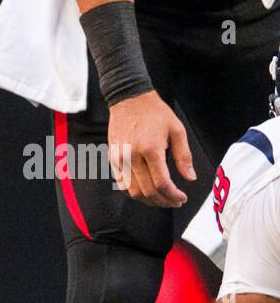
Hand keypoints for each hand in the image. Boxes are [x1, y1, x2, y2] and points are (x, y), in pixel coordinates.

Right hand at [107, 91, 195, 207]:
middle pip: (146, 192)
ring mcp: (120, 160)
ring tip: (161, 199)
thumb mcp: (177, 130)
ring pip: (132, 192)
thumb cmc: (155, 113)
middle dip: (163, 201)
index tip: (182, 197)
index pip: (161, 183)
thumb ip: (184, 156)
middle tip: (174, 201)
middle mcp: (132, 157)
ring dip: (148, 201)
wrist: (129, 100)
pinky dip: (135, 192)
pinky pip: (122, 184)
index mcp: (150, 149)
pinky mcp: (113, 160)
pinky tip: (147, 191)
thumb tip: (190, 178)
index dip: (173, 195)